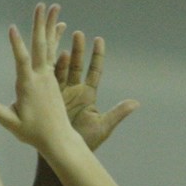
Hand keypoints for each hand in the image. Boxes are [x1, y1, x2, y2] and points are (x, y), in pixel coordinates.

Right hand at [0, 2, 75, 154]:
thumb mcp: (10, 122)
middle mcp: (41, 78)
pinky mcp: (53, 79)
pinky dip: (56, 40)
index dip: (16, 44)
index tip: (12, 28)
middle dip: (39, 24)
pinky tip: (60, 29)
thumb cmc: (32, 133)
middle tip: (41, 5)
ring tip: (54, 8)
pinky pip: (55, 54)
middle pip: (40, 46)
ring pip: (49, 46)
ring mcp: (49, 77)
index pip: (21, 61)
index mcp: (29, 86)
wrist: (57, 139)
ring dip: (50, 26)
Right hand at [51, 31, 137, 151]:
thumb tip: (136, 103)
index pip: (94, 71)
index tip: (99, 39)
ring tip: (66, 39)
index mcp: (88, 96)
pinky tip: (58, 55)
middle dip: (78, 50)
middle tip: (79, 34)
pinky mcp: (50, 98)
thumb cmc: (84, 142)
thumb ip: (118, 113)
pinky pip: (52, 79)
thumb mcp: (103, 126)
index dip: (97, 56)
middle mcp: (75, 91)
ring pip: (63, 69)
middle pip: (77, 65)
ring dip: (66, 54)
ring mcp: (62, 93)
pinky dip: (55, 67)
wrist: (63, 151)